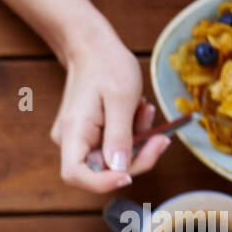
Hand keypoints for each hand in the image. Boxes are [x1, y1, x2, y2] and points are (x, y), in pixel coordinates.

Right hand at [52, 28, 170, 191]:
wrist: (93, 48)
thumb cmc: (107, 65)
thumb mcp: (122, 98)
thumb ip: (120, 136)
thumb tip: (120, 170)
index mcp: (73, 132)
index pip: (76, 175)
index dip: (102, 183)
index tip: (128, 176)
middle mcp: (71, 141)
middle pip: (100, 171)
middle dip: (135, 158)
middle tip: (161, 138)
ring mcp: (80, 139)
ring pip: (110, 160)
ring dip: (136, 143)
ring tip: (145, 112)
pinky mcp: (90, 136)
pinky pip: (112, 147)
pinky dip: (131, 135)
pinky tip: (138, 112)